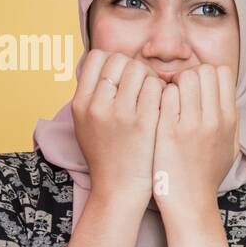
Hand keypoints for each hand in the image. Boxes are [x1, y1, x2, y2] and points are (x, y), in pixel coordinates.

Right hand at [71, 49, 163, 202]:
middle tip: (143, 86)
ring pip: (139, 70)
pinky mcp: (144, 122)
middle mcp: (97, 105)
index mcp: (81, 103)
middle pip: (119, 60)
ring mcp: (120, 113)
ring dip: (151, 78)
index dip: (114, 61)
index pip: (96, 57)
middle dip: (135, 68)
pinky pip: (157, 87)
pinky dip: (163, 91)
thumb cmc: (107, 156)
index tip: (124, 76)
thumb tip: (107, 68)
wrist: (119, 189)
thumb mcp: (86, 124)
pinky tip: (164, 105)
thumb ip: (93, 96)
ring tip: (154, 95)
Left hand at [152, 64, 238, 218]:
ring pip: (185, 78)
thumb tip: (226, 99)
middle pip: (204, 71)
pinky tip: (156, 110)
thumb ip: (230, 122)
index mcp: (230, 120)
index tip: (194, 88)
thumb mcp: (230, 148)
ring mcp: (192, 124)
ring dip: (173, 83)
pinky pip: (166, 94)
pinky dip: (160, 96)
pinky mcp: (169, 131)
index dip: (206, 74)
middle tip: (177, 92)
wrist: (190, 202)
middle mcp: (215, 119)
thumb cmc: (207, 176)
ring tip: (165, 100)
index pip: (222, 73)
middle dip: (188, 76)